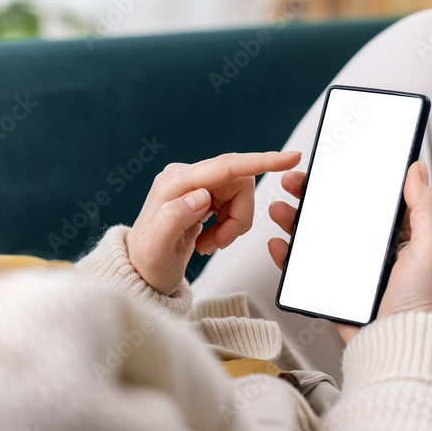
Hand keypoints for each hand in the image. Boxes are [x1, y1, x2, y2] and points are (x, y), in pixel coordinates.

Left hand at [126, 150, 302, 294]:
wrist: (141, 272)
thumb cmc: (147, 263)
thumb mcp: (156, 249)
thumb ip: (174, 218)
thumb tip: (201, 196)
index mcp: (174, 184)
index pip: (226, 166)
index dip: (261, 162)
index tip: (290, 158)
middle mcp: (184, 177)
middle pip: (238, 183)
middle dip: (238, 217)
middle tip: (218, 243)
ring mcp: (193, 185)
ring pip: (238, 195)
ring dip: (232, 224)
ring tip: (209, 244)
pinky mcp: (200, 195)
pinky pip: (232, 204)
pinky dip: (227, 225)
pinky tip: (207, 238)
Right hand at [267, 160, 431, 343]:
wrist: (398, 345)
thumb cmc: (421, 300)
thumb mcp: (431, 246)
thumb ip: (424, 206)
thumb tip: (418, 168)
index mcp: (394, 236)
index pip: (365, 199)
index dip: (344, 179)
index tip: (325, 164)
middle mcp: (368, 250)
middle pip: (333, 214)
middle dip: (310, 195)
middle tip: (292, 181)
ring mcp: (346, 270)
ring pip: (313, 237)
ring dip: (292, 220)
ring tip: (277, 209)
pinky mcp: (329, 289)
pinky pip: (303, 268)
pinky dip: (287, 255)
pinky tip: (278, 244)